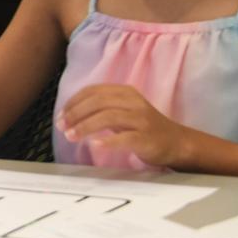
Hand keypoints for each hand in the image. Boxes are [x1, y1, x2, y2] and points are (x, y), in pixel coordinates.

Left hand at [57, 84, 191, 167]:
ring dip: (85, 126)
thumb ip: (99, 108)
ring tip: (71, 136)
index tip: (60, 115)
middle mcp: (133, 102)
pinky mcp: (147, 138)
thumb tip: (68, 114)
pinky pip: (125, 137)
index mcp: (124, 92)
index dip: (73, 102)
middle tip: (62, 126)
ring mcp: (141, 119)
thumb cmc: (142, 127)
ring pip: (108, 117)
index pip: (93, 91)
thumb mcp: (121, 111)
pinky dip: (108, 141)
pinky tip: (94, 145)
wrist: (176, 142)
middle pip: (98, 102)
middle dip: (75, 114)